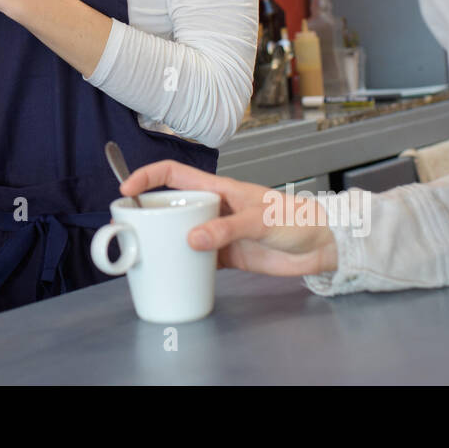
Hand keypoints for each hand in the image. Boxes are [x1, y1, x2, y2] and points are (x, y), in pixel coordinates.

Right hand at [120, 160, 338, 276]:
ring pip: (180, 233)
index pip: (174, 174)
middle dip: (148, 215)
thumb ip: (226, 229)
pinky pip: (196, 259)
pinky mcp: (226, 256)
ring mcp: (217, 233)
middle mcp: (212, 208)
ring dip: (164, 242)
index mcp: (218, 189)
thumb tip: (191, 239)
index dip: (147, 177)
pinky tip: (174, 273)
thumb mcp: (260, 220)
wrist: (322, 245)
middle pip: (170, 206)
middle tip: (130, 232)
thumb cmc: (295, 219)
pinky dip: (183, 265)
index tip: (127, 191)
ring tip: (146, 255)